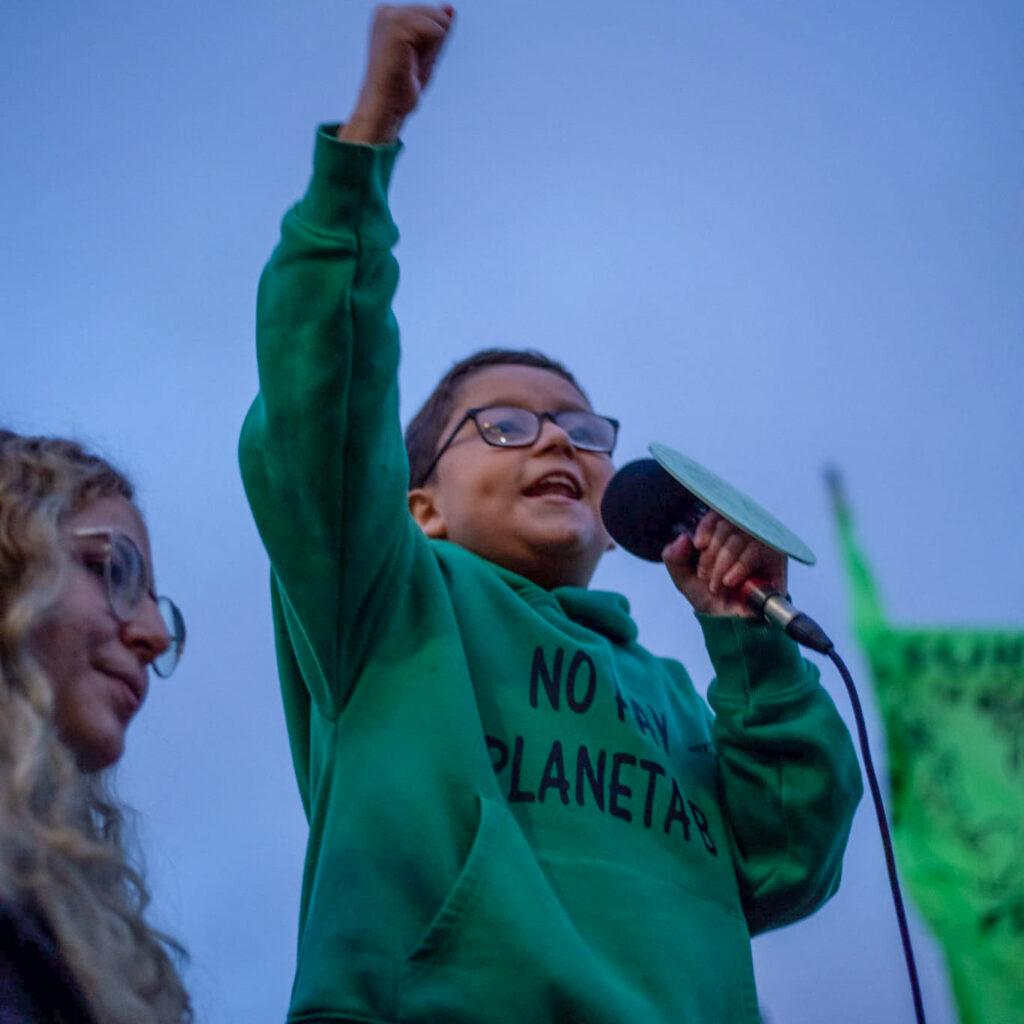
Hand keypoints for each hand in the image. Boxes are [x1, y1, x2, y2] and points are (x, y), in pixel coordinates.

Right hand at [339, 4, 454, 143]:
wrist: (384, 108)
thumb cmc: (401, 88)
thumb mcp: (425, 53)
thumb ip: (436, 29)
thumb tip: (450, 8)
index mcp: (388, 14)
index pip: (433, 16)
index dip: (430, 45)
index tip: (410, 62)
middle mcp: (386, 10)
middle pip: (438, 15)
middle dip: (432, 46)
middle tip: (410, 66)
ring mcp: (391, 16)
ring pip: (439, 22)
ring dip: (431, 51)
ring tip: (410, 65)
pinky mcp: (397, 26)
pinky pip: (437, 31)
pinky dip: (430, 53)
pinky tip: (410, 64)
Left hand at [662, 511, 787, 617]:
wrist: (732, 623)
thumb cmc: (712, 599)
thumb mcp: (684, 579)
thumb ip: (674, 557)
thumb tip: (683, 538)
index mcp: (722, 536)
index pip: (716, 515)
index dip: (706, 527)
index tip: (698, 545)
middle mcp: (742, 535)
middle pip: (727, 525)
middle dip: (711, 554)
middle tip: (706, 577)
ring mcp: (760, 544)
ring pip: (739, 537)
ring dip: (723, 563)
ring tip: (718, 585)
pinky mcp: (776, 556)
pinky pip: (755, 550)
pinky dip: (739, 566)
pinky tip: (731, 581)